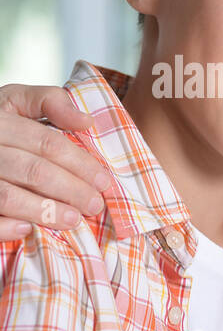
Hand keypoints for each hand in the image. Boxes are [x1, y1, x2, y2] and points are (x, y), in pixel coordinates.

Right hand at [0, 83, 111, 238]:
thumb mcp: (15, 101)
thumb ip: (49, 102)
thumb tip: (86, 120)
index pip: (46, 143)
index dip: (79, 163)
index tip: (104, 181)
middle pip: (32, 170)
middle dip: (70, 190)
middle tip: (94, 205)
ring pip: (7, 195)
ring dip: (44, 210)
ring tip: (72, 221)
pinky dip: (3, 226)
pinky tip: (26, 229)